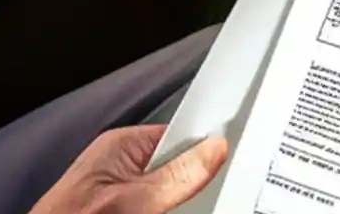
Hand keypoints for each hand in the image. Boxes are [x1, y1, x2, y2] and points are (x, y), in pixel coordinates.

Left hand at [29, 125, 227, 213]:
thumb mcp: (135, 201)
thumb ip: (177, 175)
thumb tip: (215, 148)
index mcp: (121, 145)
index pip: (180, 133)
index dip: (203, 148)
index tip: (224, 161)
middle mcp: (118, 162)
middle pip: (175, 164)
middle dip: (186, 183)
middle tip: (184, 201)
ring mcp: (116, 187)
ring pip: (166, 189)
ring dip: (173, 202)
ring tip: (164, 209)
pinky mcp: (116, 205)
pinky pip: (152, 203)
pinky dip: (161, 209)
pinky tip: (159, 212)